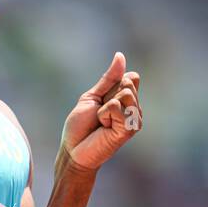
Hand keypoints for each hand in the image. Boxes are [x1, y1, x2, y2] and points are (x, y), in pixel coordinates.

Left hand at [59, 52, 142, 172]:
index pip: (131, 77)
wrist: (73, 150)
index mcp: (127, 101)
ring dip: (106, 105)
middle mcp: (134, 109)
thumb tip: (121, 56)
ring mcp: (134, 120)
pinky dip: (105, 114)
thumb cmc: (80, 126)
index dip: (113, 84)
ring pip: (126, 93)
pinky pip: (118, 107)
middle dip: (108, 95)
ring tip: (102, 121)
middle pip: (129, 83)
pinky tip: (104, 127)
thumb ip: (108, 79)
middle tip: (100, 114)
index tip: (101, 101)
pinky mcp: (130, 129)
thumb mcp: (92, 97)